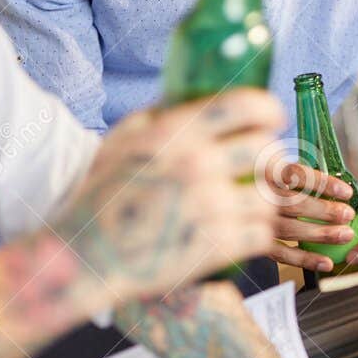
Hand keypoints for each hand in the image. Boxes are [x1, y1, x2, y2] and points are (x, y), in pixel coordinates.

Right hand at [58, 89, 282, 302]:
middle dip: (270, 157)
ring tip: (250, 202)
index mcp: (176, 133)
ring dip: (264, 199)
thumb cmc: (100, 197)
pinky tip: (242, 231)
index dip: (269, 109)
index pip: (246, 106)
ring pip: (270, 195)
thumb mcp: (122, 141)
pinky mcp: (218, 246)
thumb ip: (160, 116)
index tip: (273, 118)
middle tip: (262, 166)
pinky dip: (256, 233)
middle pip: (268, 150)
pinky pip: (262, 233)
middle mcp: (198, 165)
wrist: (85, 259)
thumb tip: (194, 98)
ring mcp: (211, 207)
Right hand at [257, 161, 357, 272]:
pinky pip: (281, 253)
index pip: (295, 174)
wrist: (219, 195)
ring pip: (289, 229)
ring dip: (320, 234)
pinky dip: (305, 259)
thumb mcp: (266, 160)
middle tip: (348, 215)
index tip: (346, 192)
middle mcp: (256, 195)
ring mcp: (253, 221)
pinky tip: (326, 262)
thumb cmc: (255, 176)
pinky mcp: (254, 242)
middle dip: (324, 211)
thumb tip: (331, 178)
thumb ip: (293, 168)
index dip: (323, 184)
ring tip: (345, 235)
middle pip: (293, 203)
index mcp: (261, 169)